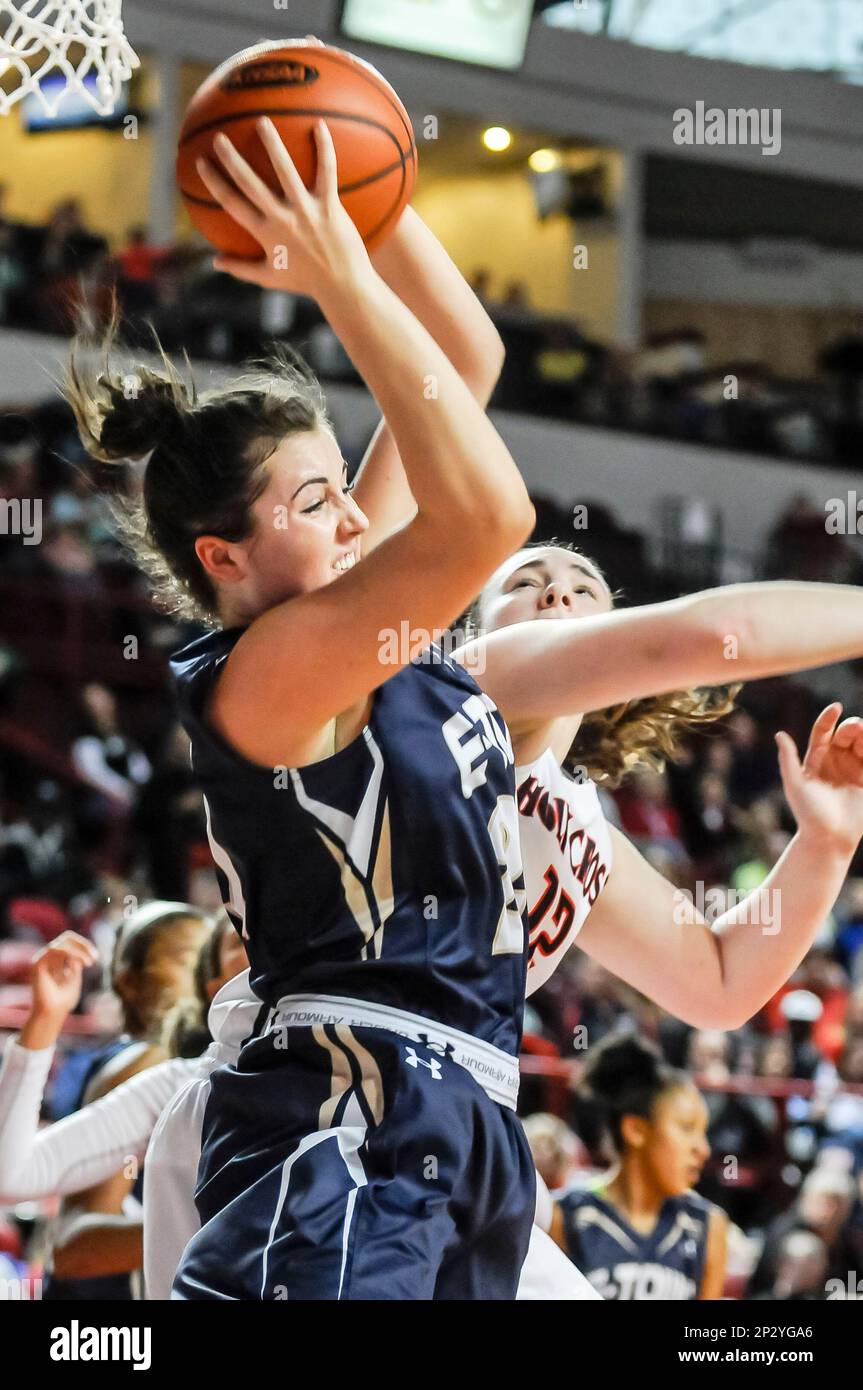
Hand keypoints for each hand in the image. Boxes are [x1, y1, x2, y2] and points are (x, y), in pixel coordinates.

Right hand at [28, 930, 98, 1025]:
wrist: (52, 1014)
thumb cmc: (64, 1001)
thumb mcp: (75, 978)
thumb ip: (76, 963)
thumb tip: (80, 952)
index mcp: (57, 961)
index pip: (70, 943)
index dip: (84, 945)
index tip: (96, 957)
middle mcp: (49, 958)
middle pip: (66, 938)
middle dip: (83, 945)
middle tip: (94, 957)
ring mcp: (43, 960)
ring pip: (62, 942)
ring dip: (79, 950)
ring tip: (89, 963)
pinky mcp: (38, 963)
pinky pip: (54, 949)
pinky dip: (70, 952)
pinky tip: (81, 963)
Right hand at [196, 117, 372, 300]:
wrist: (342, 287)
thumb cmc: (305, 282)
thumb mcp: (269, 278)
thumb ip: (240, 268)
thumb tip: (214, 262)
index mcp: (265, 233)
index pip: (231, 203)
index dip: (213, 182)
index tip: (199, 162)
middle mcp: (282, 219)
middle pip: (250, 183)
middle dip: (232, 159)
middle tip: (219, 137)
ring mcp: (306, 211)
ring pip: (286, 171)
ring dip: (272, 144)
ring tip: (262, 121)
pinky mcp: (330, 206)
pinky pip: (327, 172)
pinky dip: (324, 149)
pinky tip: (320, 125)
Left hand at [776, 704, 862, 854]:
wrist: (828, 838)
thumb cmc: (807, 813)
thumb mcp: (795, 785)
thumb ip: (788, 760)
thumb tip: (779, 734)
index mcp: (816, 759)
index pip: (823, 732)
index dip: (829, 718)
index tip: (836, 708)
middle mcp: (835, 761)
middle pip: (846, 735)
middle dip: (852, 727)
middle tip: (857, 729)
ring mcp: (852, 770)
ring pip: (861, 745)